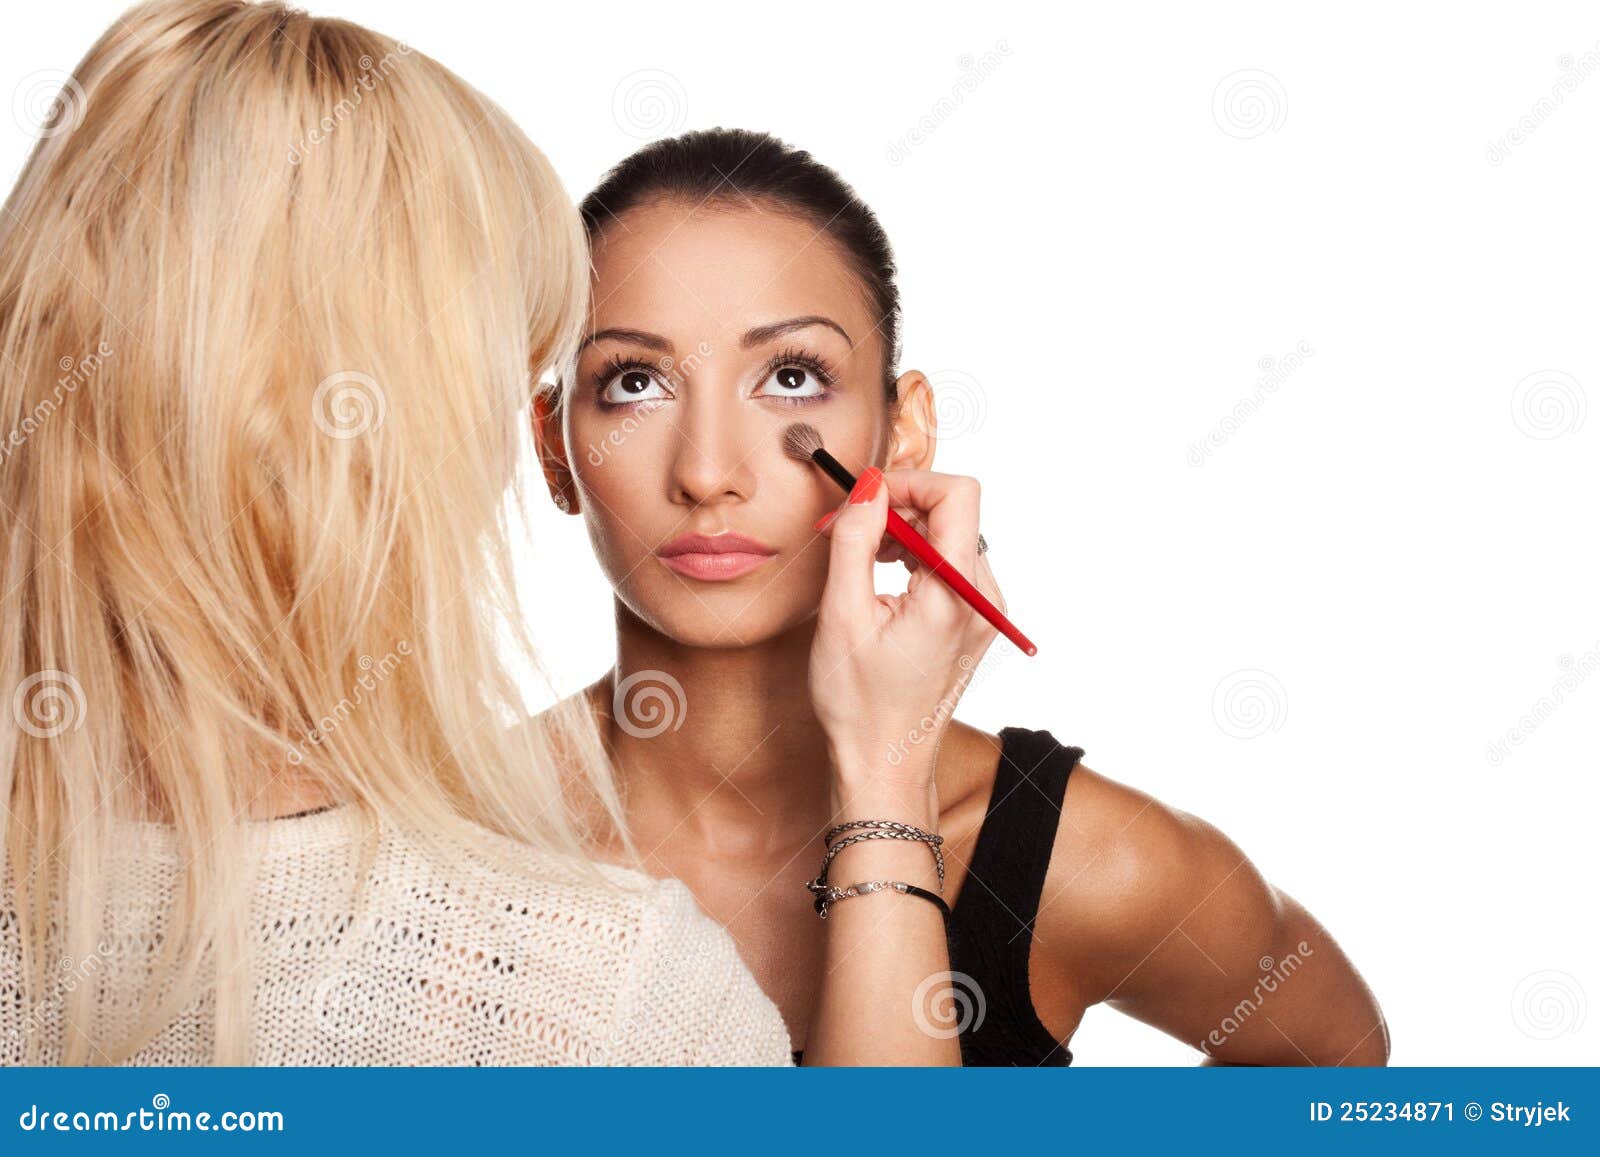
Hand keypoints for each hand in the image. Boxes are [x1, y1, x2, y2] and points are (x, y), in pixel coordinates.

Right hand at [808, 467, 1005, 809]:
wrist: (883, 763)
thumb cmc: (860, 704)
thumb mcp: (842, 615)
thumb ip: (855, 541)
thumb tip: (868, 486)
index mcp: (956, 595)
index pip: (957, 494)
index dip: (908, 482)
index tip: (866, 498)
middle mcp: (984, 599)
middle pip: (954, 513)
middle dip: (900, 508)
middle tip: (848, 529)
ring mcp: (985, 612)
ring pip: (952, 535)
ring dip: (905, 532)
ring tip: (861, 560)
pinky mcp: (975, 621)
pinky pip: (951, 564)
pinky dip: (916, 557)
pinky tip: (882, 578)